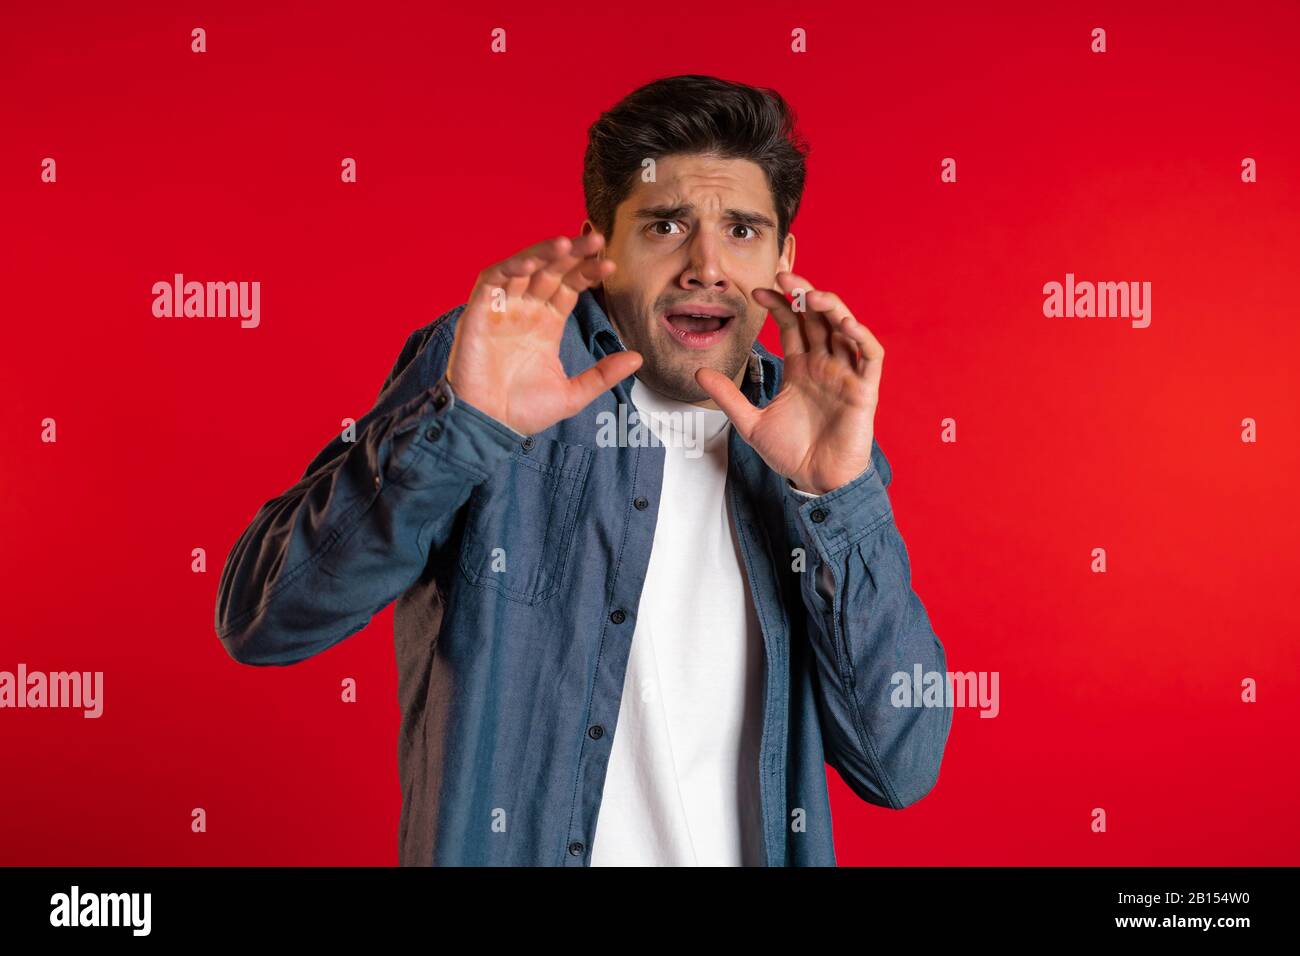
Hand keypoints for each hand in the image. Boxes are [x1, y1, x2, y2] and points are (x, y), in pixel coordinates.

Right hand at [446, 233, 642, 434]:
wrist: (487, 426)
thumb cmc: (521, 412)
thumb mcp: (573, 394)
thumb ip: (603, 374)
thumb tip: (638, 358)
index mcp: (546, 324)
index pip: (569, 287)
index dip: (587, 273)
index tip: (610, 267)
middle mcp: (525, 311)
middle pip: (550, 271)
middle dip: (573, 254)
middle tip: (596, 240)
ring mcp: (502, 309)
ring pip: (523, 268)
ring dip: (543, 253)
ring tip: (566, 244)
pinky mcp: (478, 312)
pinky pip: (492, 279)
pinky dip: (510, 268)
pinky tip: (531, 263)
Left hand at [695, 271, 882, 495]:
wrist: (815, 482)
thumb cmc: (790, 453)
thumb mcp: (750, 422)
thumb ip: (727, 397)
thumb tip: (698, 373)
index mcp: (801, 367)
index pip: (792, 324)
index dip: (778, 304)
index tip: (756, 292)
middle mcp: (824, 364)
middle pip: (818, 317)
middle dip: (802, 294)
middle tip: (783, 276)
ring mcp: (846, 373)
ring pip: (844, 327)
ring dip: (831, 307)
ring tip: (810, 294)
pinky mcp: (864, 389)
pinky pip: (869, 355)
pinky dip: (860, 336)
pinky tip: (843, 324)